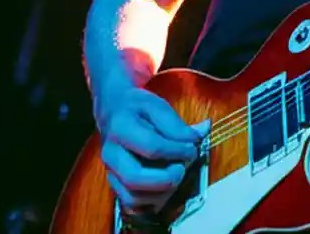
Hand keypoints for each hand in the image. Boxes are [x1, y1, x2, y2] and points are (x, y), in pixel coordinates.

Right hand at [96, 85, 209, 211]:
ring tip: (175, 178)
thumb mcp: (156, 105)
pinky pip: (131, 205)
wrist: (112, 110)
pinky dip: (151, 203)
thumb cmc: (137, 107)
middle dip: (167, 179)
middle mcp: (111, 154)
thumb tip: (199, 136)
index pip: (152, 147)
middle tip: (182, 168)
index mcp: (121, 128)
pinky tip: (165, 190)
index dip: (178, 151)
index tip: (192, 148)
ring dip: (161, 194)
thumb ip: (176, 123)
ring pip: (132, 197)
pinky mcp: (114, 184)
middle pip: (135, 178)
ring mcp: (110, 172)